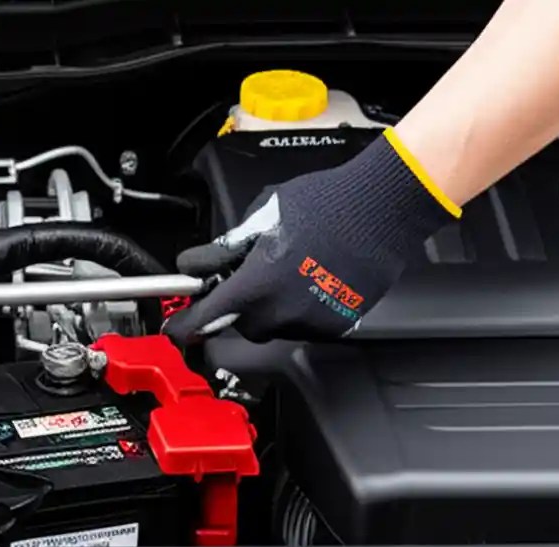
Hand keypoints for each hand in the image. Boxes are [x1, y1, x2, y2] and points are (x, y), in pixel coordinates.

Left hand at [163, 129, 458, 345]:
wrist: (382, 208)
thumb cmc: (324, 204)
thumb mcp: (260, 217)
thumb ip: (226, 248)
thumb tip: (197, 264)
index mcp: (255, 285)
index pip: (206, 319)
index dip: (186, 326)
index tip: (176, 330)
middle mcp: (281, 312)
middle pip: (244, 325)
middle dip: (241, 306)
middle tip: (252, 276)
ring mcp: (311, 322)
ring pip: (276, 327)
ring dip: (273, 308)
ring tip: (292, 270)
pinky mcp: (337, 324)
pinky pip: (306, 325)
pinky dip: (301, 309)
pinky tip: (313, 278)